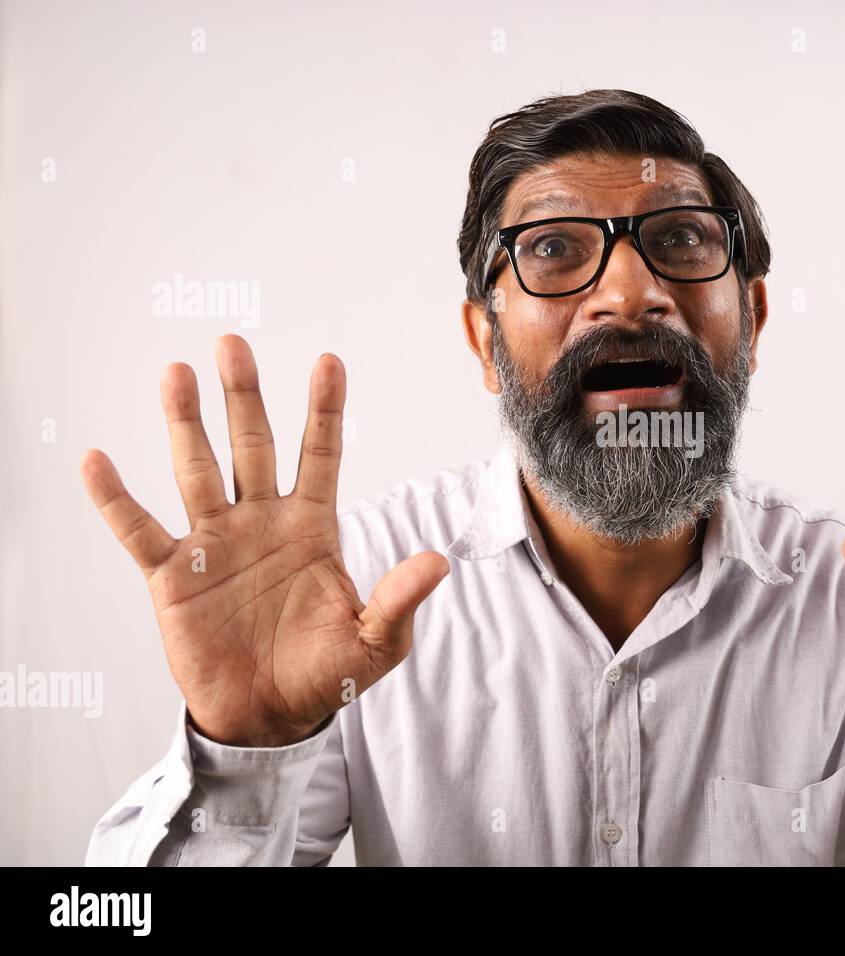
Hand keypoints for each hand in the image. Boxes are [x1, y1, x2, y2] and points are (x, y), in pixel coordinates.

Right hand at [81, 336, 448, 746]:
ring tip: (175, 373)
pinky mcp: (172, 577)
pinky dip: (116, 499)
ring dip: (185, 424)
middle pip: (252, 446)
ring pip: (197, 471)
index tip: (328, 361)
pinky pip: (139, 531)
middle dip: (243, 396)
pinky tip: (96, 460)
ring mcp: (214, 544)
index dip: (324, 410)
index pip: (320, 455)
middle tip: (232, 344)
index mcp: (313, 527)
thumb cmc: (327, 675)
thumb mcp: (375, 641)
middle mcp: (261, 522)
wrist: (271, 718)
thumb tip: (438, 562)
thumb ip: (399, 599)